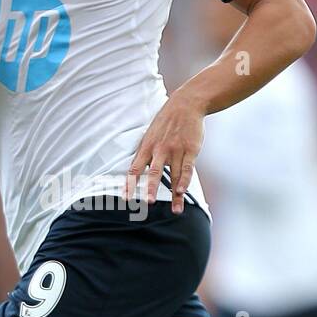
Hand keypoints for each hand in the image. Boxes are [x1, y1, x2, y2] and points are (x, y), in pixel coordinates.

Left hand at [126, 89, 205, 212]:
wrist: (185, 105)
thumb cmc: (165, 123)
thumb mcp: (149, 135)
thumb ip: (144, 153)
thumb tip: (135, 171)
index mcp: (147, 147)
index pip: (135, 169)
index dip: (130, 184)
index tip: (126, 199)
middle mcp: (160, 150)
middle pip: (154, 172)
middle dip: (151, 188)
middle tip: (149, 202)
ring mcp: (176, 150)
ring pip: (174, 175)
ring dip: (175, 195)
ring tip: (175, 210)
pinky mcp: (190, 149)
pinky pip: (187, 168)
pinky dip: (185, 181)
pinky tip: (183, 191)